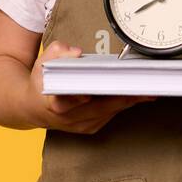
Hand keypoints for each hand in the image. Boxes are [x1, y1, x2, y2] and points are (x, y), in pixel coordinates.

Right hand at [30, 40, 155, 133]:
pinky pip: (110, 116)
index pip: (71, 101)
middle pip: (101, 107)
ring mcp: (80, 126)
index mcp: (54, 103)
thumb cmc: (41, 83)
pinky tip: (136, 95)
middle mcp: (69, 118)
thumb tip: (75, 52)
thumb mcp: (43, 61)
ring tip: (149, 89)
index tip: (108, 89)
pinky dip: (123, 104)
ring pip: (110, 112)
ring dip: (129, 100)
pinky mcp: (89, 129)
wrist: (32, 108)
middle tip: (146, 86)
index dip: (89, 96)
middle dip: (124, 96)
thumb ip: (57, 52)